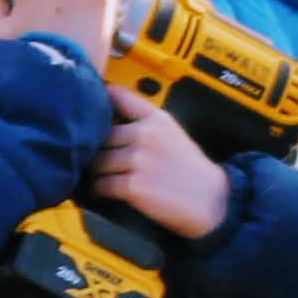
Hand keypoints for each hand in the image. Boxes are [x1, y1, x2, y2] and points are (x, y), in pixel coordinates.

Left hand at [94, 84, 231, 239]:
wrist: (210, 200)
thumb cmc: (189, 169)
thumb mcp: (171, 132)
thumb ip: (143, 120)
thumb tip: (107, 115)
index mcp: (156, 118)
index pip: (118, 97)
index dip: (99, 101)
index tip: (87, 108)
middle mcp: (146, 135)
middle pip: (100, 135)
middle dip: (94, 147)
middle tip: (91, 155)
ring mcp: (139, 160)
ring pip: (98, 161)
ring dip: (95, 171)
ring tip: (98, 175)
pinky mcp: (134, 186)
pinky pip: (102, 184)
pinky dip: (99, 190)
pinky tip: (103, 191)